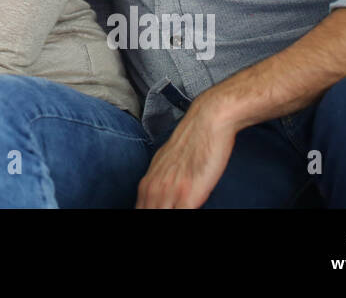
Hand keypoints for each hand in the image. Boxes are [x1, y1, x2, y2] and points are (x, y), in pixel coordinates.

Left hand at [136, 94, 239, 208]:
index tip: (155, 212)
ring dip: (168, 217)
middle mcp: (153, 189)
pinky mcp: (187, 195)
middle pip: (145, 215)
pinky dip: (182, 217)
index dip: (143, 214)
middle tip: (166, 223)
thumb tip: (157, 196)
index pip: (138, 211)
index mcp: (147, 183)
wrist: (207, 122)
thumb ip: (160, 182)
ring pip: (158, 216)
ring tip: (182, 210)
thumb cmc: (192, 142)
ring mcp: (169, 193)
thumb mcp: (167, 163)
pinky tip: (190, 211)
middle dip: (152, 219)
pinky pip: (180, 217)